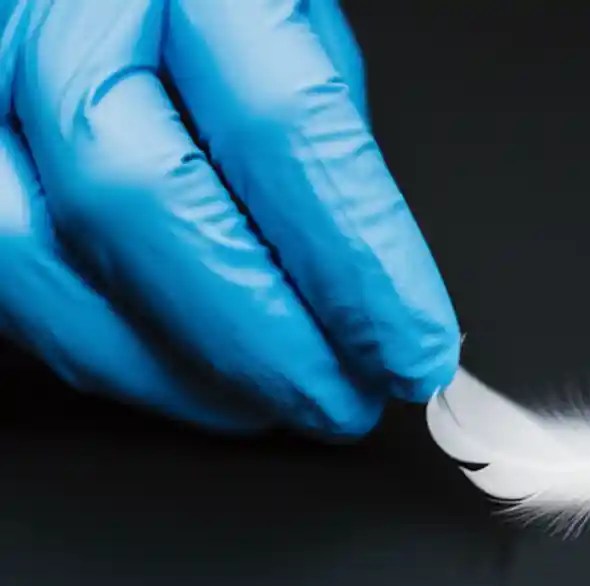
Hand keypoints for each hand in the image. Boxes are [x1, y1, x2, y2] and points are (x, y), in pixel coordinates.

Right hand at [0, 0, 458, 438]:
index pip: (279, 125)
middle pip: (140, 200)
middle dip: (261, 339)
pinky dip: (106, 348)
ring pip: (39, 255)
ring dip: (172, 368)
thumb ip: (323, 135)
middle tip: (345, 400)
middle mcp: (62, 16)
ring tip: (271, 406)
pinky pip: (7, 273)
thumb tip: (374, 279)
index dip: (355, 262)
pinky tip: (184, 372)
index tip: (411, 347)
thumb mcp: (295, 20)